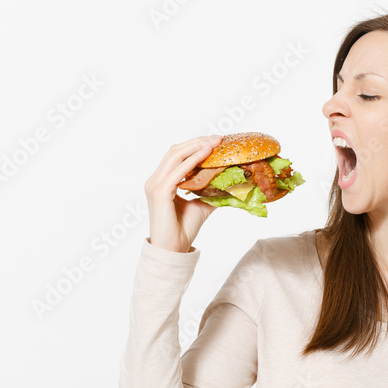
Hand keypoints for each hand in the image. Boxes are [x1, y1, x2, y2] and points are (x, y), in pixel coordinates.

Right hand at [144, 135, 222, 252]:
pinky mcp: (160, 192)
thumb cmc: (183, 229)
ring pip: (175, 155)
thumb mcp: (202, 205)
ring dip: (196, 146)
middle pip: (176, 150)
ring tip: (215, 142)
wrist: (173, 250)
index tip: (215, 141)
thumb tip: (231, 183)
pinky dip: (193, 160)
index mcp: (161, 181)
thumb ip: (211, 191)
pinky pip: (178, 171)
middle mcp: (155, 180)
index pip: (177, 155)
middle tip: (219, 138)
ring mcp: (155, 185)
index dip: (195, 145)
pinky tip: (207, 154)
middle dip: (198, 141)